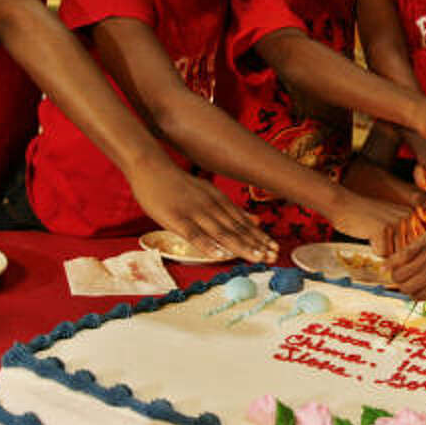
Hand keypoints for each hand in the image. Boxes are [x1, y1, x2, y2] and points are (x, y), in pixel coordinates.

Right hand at [127, 161, 277, 262]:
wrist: (151, 166)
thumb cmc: (179, 184)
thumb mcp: (210, 192)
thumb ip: (231, 209)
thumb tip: (256, 221)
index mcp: (219, 201)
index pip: (243, 222)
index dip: (260, 237)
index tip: (275, 250)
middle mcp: (211, 207)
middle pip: (237, 228)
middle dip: (256, 244)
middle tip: (272, 257)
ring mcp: (194, 212)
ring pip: (221, 232)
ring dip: (240, 245)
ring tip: (256, 257)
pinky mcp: (176, 219)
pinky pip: (194, 234)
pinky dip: (208, 245)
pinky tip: (220, 255)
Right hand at [328, 194, 423, 256]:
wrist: (343, 204)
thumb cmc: (364, 217)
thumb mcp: (390, 222)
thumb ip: (403, 237)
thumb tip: (412, 260)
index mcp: (412, 215)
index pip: (415, 246)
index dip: (399, 248)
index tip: (386, 236)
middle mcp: (408, 217)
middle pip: (405, 251)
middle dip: (391, 249)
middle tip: (377, 234)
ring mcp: (397, 222)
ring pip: (395, 254)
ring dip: (382, 249)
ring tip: (373, 233)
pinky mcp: (384, 229)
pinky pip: (382, 254)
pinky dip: (373, 249)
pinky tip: (368, 233)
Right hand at [388, 207, 425, 299]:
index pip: (418, 297)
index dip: (413, 293)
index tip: (413, 287)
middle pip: (406, 288)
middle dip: (402, 285)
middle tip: (403, 278)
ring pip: (399, 275)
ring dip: (394, 274)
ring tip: (396, 269)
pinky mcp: (424, 242)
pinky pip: (400, 256)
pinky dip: (389, 261)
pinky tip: (384, 263)